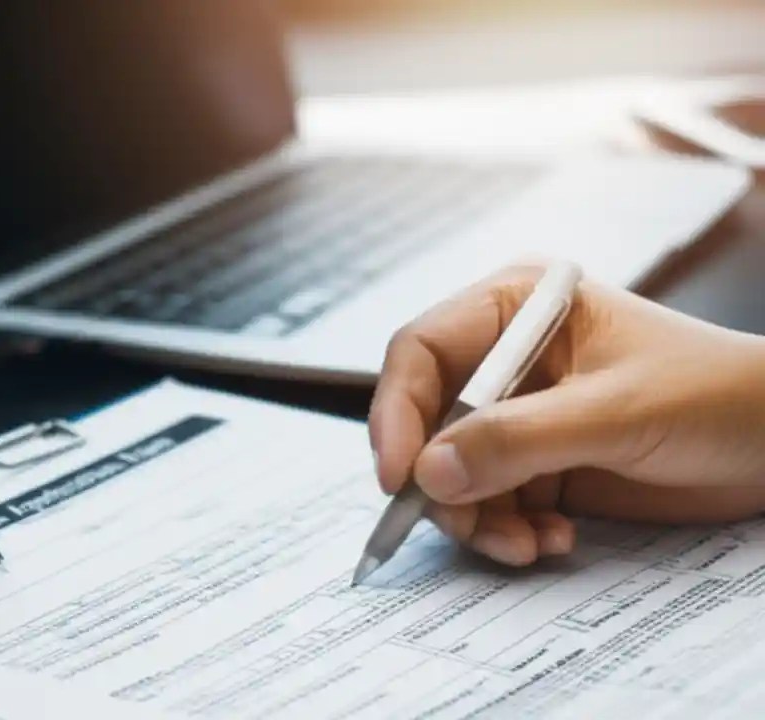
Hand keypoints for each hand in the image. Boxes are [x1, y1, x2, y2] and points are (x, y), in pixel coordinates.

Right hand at [369, 264, 764, 566]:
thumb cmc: (716, 396)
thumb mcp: (615, 413)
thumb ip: (517, 439)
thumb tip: (428, 471)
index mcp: (516, 307)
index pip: (421, 352)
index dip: (397, 412)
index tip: (399, 475)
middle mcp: (505, 357)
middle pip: (425, 421)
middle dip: (442, 481)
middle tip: (471, 526)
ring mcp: (518, 413)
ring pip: (450, 472)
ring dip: (478, 518)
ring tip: (527, 542)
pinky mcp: (535, 461)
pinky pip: (487, 501)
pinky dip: (506, 530)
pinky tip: (551, 539)